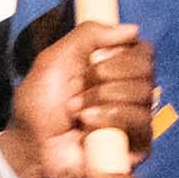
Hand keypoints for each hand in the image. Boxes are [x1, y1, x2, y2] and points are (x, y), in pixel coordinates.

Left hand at [0, 18, 157, 177]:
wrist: (32, 148)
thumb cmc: (39, 107)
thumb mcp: (56, 59)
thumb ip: (89, 35)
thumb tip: (133, 29)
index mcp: (113, 69)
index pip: (142, 50)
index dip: (120, 53)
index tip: (93, 62)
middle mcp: (128, 92)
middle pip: (146, 68)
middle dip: (107, 76)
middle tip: (80, 88)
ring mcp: (135, 119)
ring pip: (144, 93)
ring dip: (105, 98)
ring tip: (78, 112)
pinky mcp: (138, 145)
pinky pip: (141, 121)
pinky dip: (111, 119)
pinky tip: (88, 127)